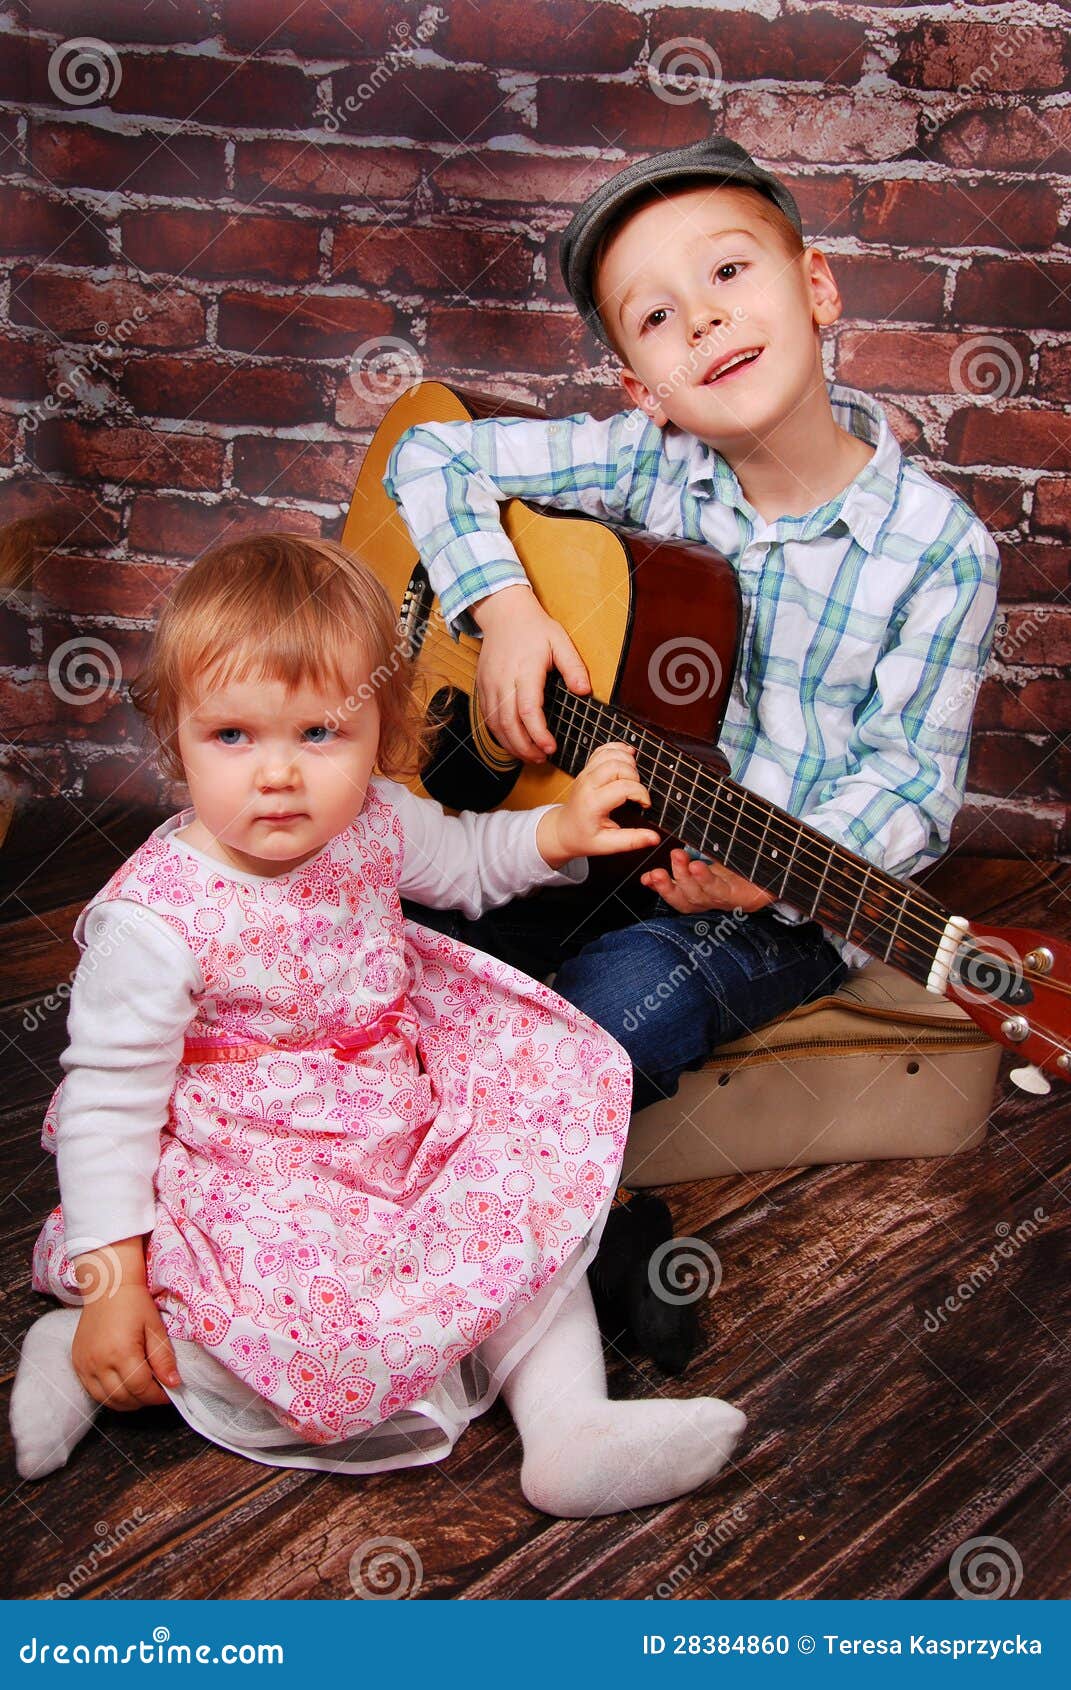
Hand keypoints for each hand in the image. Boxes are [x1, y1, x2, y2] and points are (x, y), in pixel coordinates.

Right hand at [71, 1244, 180, 1410]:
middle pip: (123, 1398)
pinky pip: (93, 1391)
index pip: (140, 1388)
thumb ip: (163, 1358)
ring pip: (106, 1399)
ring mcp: (85, 1364)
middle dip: (143, 1400)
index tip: (168, 1393)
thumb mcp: (155, 1327)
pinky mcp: (77, 1364)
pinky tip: (122, 1385)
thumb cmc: (134, 1303)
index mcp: (121, 1352)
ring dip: (126, 1402)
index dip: (157, 1396)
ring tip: (141, 1391)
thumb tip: (173, 1383)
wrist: (107, 1286)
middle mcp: (99, 1362)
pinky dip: (109, 1395)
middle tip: (156, 1392)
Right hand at [472, 584, 590, 762]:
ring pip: (495, 724)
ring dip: (512, 745)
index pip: (528, 710)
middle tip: (543, 758)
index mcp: (525, 670)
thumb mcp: (560, 640)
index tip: (551, 747)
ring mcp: (489, 684)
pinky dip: (500, 735)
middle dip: (525, 747)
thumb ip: (573, 666)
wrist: (503, 613)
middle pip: (509, 723)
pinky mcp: (482, 687)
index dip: (538, 734)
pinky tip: (514, 742)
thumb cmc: (534, 628)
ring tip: (531, 756)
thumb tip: (585, 691)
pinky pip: (488, 718)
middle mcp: (503, 680)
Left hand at [536, 742, 661, 866]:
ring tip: (633, 778)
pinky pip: (603, 750)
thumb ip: (631, 840)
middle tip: (636, 792)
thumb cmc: (583, 838)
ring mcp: (586, 773)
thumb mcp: (607, 845)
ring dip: (628, 761)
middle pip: (616, 765)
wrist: (562, 830)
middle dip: (635, 776)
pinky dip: (618, 750)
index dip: (641, 794)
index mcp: (592, 803)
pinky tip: (627, 759)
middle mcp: (587, 784)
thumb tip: (655, 838)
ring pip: (610, 753)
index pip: (622, 787)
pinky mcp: (587, 768)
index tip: (645, 805)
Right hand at [641, 848, 774, 914]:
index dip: (662, 890)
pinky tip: (700, 866)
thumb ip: (684, 867)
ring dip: (688, 878)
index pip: (679, 898)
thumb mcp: (711, 863)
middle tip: (661, 866)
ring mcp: (729, 901)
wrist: (780, 872)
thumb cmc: (744, 867)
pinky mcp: (744, 898)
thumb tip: (648, 876)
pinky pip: (723, 891)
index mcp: (705, 895)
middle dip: (672, 882)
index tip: (648, 878)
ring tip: (679, 858)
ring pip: (703, 895)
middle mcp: (715, 902)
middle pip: (688, 899)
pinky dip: (708, 880)